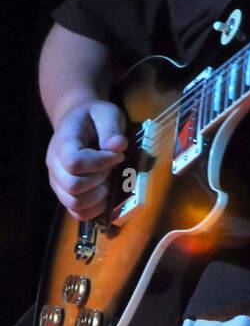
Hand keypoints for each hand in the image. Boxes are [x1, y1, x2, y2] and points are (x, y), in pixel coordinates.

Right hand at [45, 100, 127, 218]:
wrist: (76, 122)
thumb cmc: (93, 118)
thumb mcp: (106, 113)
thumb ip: (111, 128)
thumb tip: (118, 146)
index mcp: (63, 142)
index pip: (74, 162)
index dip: (100, 162)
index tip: (116, 155)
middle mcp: (55, 165)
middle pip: (72, 186)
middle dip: (100, 179)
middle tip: (112, 166)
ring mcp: (58, 182)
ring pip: (73, 203)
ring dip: (98, 195)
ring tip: (108, 179)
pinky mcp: (65, 194)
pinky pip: (76, 212)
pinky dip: (94, 209)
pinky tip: (105, 194)